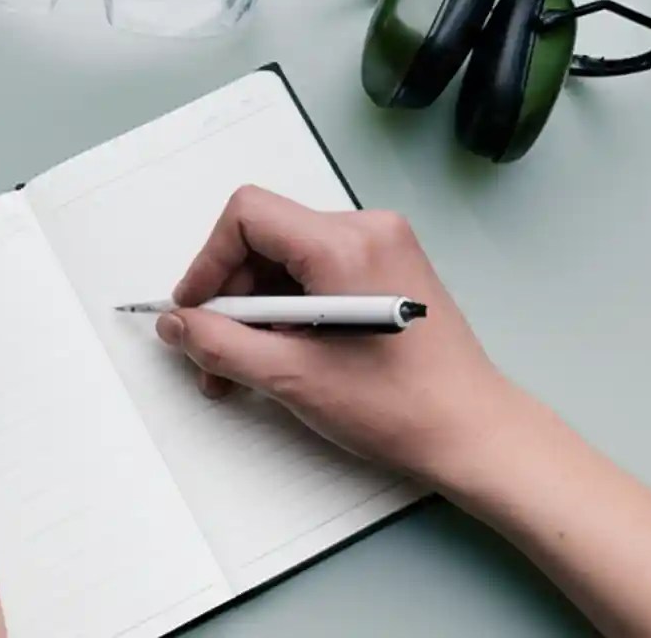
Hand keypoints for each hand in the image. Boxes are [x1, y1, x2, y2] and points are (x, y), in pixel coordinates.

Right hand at [156, 185, 538, 481]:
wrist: (472, 433)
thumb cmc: (402, 407)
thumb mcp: (292, 377)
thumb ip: (221, 344)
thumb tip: (178, 324)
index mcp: (345, 245)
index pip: (248, 216)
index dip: (209, 262)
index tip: (196, 309)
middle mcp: (368, 231)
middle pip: (266, 238)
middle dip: (232, 297)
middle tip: (216, 352)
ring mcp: (383, 247)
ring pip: (288, 259)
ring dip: (258, 311)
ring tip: (249, 367)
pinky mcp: (388, 269)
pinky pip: (317, 272)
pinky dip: (290, 310)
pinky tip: (285, 355)